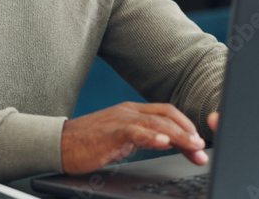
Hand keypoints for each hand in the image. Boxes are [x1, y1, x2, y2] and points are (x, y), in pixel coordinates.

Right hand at [60, 102, 208, 174]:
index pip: (166, 113)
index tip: (198, 143)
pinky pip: (136, 132)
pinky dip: (152, 137)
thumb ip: (143, 137)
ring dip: (178, 135)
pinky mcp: (111, 132)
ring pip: (157, 122)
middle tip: (201, 147)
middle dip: (187, 131)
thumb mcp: (122, 140)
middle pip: (167, 115)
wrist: (58, 144)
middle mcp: (128, 112)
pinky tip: (165, 143)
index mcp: (132, 112)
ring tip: (193, 146)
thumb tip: (166, 142)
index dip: (186, 125)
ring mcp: (120, 120)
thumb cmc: (88, 144)